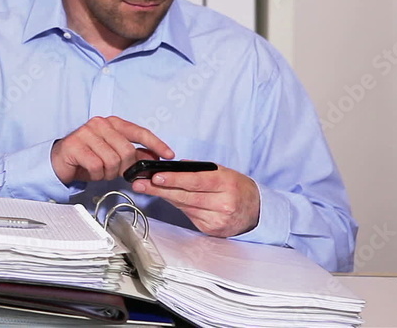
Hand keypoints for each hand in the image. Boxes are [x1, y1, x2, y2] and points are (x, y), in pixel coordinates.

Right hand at [50, 116, 174, 183]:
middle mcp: (99, 124)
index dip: (156, 144)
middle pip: (127, 150)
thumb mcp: (114, 154)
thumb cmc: (88, 157)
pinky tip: (90, 171)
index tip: (168, 154)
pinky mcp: (74, 145)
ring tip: (100, 170)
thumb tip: (154, 157)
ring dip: (108, 173)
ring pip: (112, 160)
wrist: (60, 161)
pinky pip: (96, 166)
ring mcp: (86, 133)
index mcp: (112, 123)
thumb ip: (134, 154)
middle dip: (124, 167)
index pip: (139, 131)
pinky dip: (96, 174)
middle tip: (116, 172)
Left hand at [131, 164, 259, 237]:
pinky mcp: (212, 230)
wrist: (256, 209)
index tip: (155, 176)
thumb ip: (198, 169)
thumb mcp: (222, 171)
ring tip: (147, 187)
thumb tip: (172, 167)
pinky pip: (189, 216)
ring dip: (165, 196)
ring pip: (184, 207)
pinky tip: (168, 198)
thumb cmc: (236, 186)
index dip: (174, 180)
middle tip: (140, 183)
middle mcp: (223, 204)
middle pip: (186, 197)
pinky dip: (178, 206)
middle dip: (160, 189)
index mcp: (227, 184)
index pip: (196, 182)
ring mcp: (218, 220)